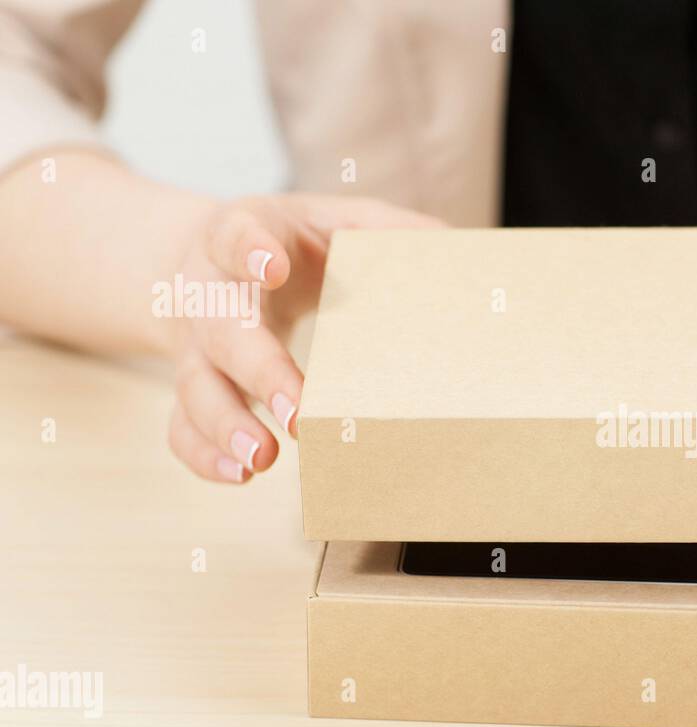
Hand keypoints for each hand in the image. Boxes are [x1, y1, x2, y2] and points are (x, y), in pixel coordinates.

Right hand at [166, 195, 440, 480]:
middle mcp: (210, 292)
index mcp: (244, 236)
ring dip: (226, 426)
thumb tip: (455, 248)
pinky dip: (202, 454)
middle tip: (299, 413)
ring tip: (263, 459)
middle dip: (260, 373)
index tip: (275, 266)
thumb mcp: (333, 220)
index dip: (250, 249)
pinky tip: (238, 475)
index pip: (236, 234)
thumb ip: (385, 229)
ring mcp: (198, 344)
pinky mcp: (196, 384)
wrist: (213, 262)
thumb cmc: (292, 243)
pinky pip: (182, 424)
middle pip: (222, 329)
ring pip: (196, 386)